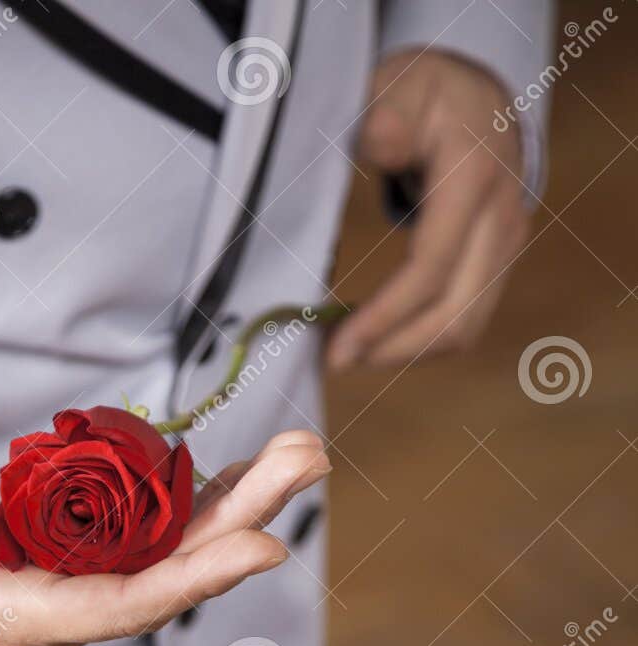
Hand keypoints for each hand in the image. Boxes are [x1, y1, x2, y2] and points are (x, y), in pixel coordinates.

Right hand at [0, 434, 329, 645]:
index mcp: (16, 619)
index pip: (118, 609)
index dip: (192, 581)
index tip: (264, 546)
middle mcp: (67, 613)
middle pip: (170, 573)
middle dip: (242, 520)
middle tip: (306, 461)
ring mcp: (83, 584)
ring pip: (177, 548)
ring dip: (241, 499)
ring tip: (301, 450)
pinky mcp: (91, 555)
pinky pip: (160, 529)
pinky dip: (207, 494)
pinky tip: (253, 465)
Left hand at [329, 49, 530, 369]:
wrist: (482, 96)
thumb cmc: (428, 94)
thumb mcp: (401, 85)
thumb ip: (388, 113)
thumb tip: (381, 140)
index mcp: (473, 177)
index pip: (431, 267)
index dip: (385, 315)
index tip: (338, 346)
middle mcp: (502, 218)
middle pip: (455, 314)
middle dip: (393, 348)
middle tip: (336, 359)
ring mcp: (508, 244)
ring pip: (465, 328)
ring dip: (407, 353)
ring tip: (354, 353)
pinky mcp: (501, 262)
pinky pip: (467, 320)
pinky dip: (423, 340)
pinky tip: (383, 339)